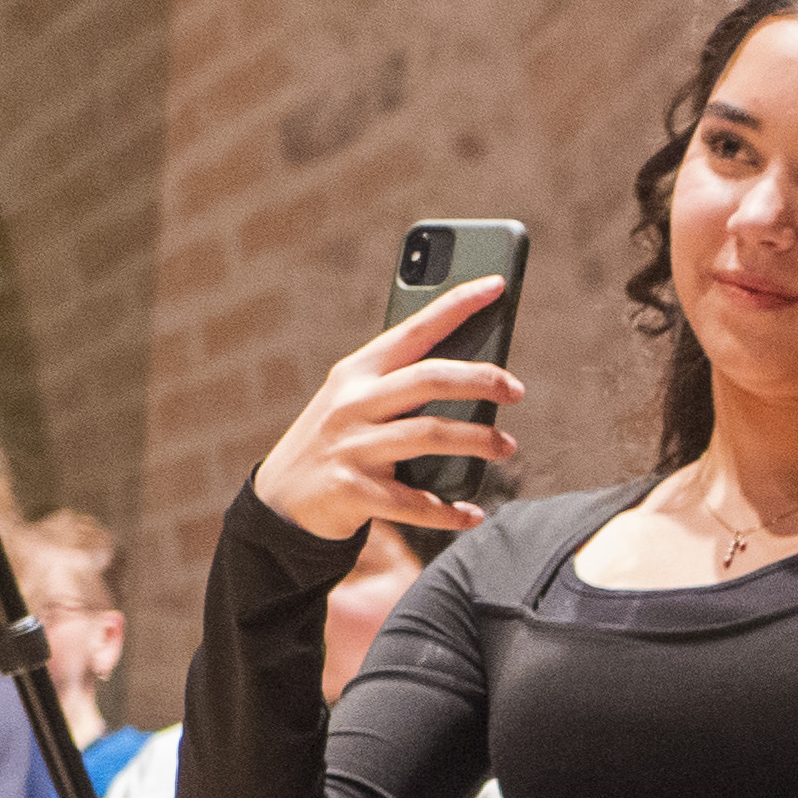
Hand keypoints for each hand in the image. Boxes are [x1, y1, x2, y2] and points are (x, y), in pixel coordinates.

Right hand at [248, 279, 520, 544]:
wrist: (280, 500)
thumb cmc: (340, 440)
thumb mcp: (358, 401)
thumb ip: (403, 385)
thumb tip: (479, 378)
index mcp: (359, 370)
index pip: (415, 329)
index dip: (457, 304)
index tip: (497, 284)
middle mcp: (353, 402)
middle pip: (430, 379)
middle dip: (482, 380)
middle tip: (517, 390)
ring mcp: (351, 446)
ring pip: (429, 435)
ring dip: (478, 441)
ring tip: (507, 447)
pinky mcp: (352, 490)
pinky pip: (414, 502)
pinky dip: (448, 511)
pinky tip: (472, 513)